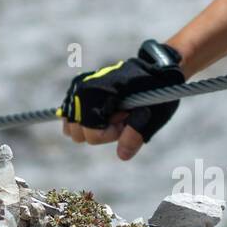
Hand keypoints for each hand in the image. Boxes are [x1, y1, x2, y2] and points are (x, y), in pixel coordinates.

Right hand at [59, 39, 184, 159]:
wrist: (154, 70)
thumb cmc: (155, 91)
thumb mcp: (154, 114)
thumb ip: (136, 133)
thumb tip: (122, 155)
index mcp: (96, 92)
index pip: (91, 134)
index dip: (112, 133)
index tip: (127, 118)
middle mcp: (81, 89)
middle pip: (77, 133)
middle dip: (101, 131)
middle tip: (122, 116)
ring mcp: (77, 89)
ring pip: (72, 128)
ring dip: (94, 126)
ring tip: (116, 113)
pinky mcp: (78, 91)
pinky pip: (71, 117)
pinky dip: (87, 120)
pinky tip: (106, 111)